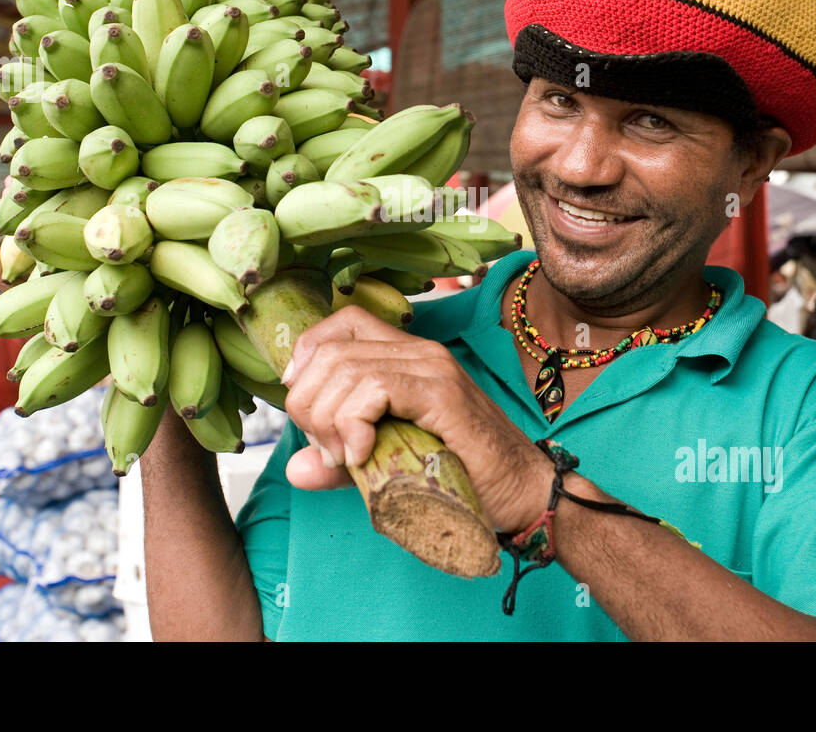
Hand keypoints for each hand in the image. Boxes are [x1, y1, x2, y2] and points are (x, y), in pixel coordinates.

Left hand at [281, 305, 552, 532]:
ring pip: (346, 368)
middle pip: (331, 351)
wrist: (522, 493)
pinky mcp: (442, 393)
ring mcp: (433, 368)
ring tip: (345, 458)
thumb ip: (339, 460)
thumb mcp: (386, 464)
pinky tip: (360, 456)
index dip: (308, 355)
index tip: (304, 405)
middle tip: (326, 449)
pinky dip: (353, 422)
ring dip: (327, 419)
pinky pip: (375, 387)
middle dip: (308, 403)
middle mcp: (420, 352)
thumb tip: (293, 468)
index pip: (343, 323)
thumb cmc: (462, 476)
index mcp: (407, 356)